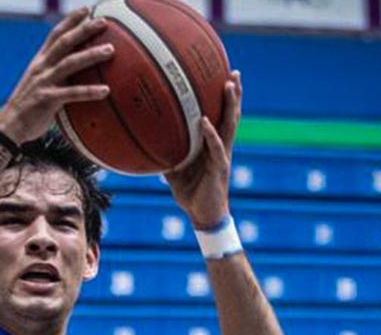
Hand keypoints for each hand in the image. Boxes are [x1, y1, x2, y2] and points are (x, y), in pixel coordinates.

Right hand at [0, 9, 114, 143]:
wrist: (9, 126)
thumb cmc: (29, 107)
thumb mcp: (39, 84)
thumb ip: (55, 75)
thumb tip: (76, 71)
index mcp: (39, 62)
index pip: (55, 34)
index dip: (70, 20)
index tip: (86, 9)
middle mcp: (41, 67)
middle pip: (64, 42)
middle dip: (84, 30)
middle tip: (104, 22)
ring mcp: (43, 82)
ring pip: (70, 63)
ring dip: (91, 55)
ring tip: (110, 50)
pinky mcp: (47, 100)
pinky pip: (72, 94)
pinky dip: (89, 91)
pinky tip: (105, 90)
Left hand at [164, 72, 241, 228]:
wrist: (202, 215)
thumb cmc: (191, 192)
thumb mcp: (174, 169)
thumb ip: (166, 153)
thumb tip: (146, 141)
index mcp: (213, 145)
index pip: (222, 117)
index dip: (224, 99)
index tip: (224, 76)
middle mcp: (221, 146)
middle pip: (231, 115)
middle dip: (234, 94)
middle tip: (234, 72)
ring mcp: (222, 156)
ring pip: (229, 126)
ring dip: (230, 105)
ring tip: (229, 86)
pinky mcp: (220, 168)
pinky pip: (216, 148)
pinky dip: (210, 134)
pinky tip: (206, 121)